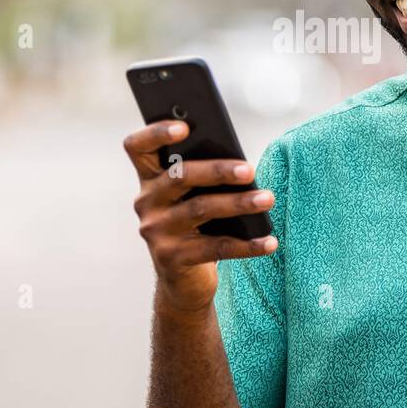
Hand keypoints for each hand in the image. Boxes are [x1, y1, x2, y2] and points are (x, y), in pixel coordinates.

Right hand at [123, 120, 277, 316]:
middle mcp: (146, 202)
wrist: (183, 281)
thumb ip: (204, 177)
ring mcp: (156, 231)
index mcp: (150, 179)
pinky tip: (269, 242)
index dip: (156, 133)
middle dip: (217, 170)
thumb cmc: (197, 226)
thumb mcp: (194, 198)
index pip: (137, 147)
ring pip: (200, 209)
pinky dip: (247, 245)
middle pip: (179, 176)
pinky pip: (215, 247)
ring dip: (238, 203)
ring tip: (267, 199)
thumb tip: (241, 164)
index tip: (185, 127)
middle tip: (249, 170)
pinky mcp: (172, 258)